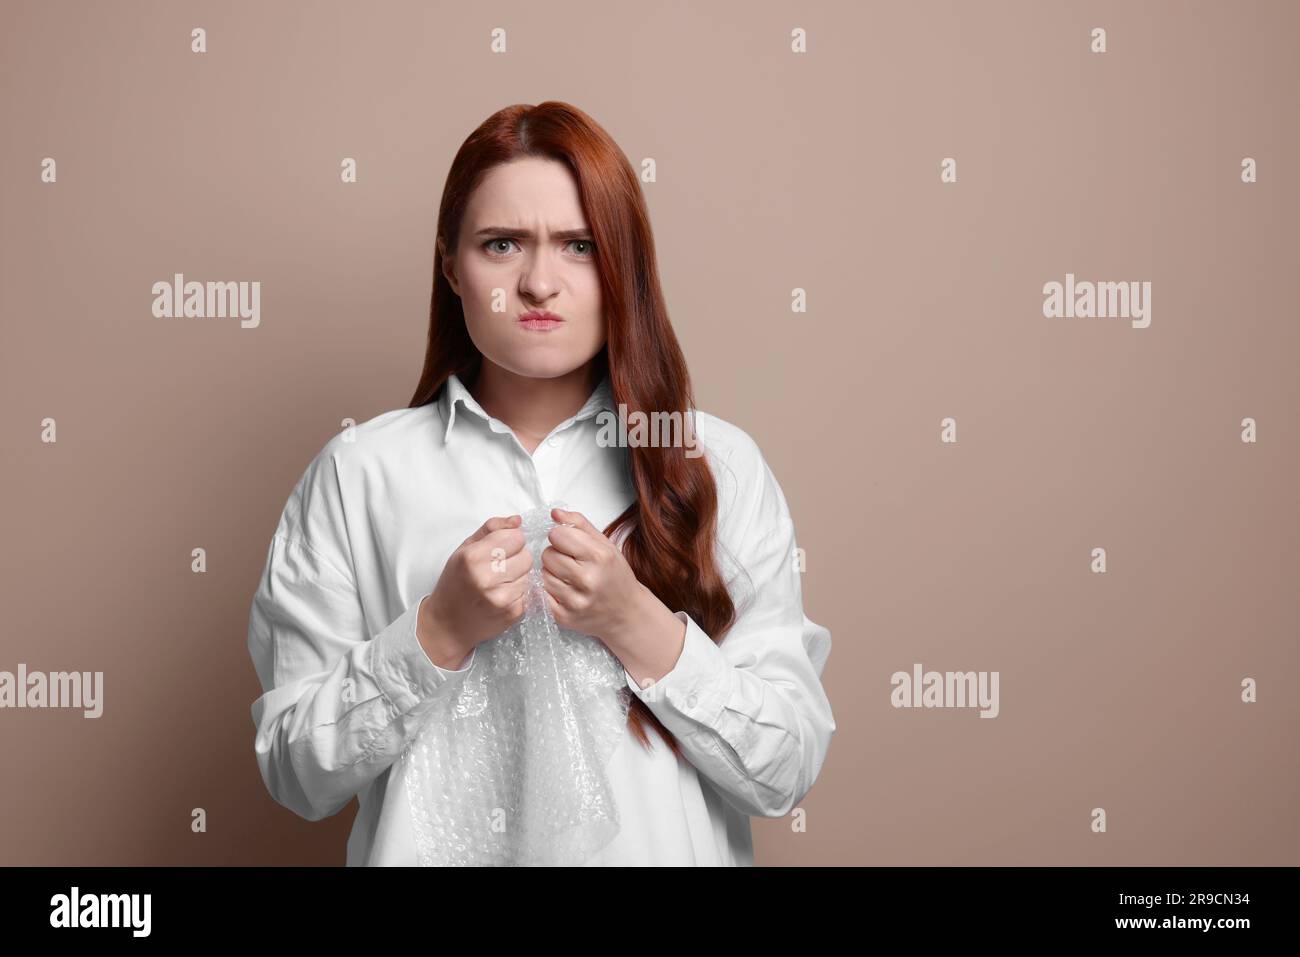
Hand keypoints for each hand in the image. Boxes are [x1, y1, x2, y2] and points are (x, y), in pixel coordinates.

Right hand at [417, 514, 531, 667]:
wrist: (448, 624)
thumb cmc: (455, 583)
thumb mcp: (464, 549)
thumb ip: (491, 529)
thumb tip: (518, 520)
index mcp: (472, 558)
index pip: (515, 537)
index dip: (510, 541)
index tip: (500, 549)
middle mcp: (487, 578)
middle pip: (527, 555)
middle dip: (517, 558)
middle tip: (499, 568)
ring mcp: (502, 598)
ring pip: (530, 573)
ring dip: (519, 575)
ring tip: (500, 582)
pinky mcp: (513, 613)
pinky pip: (530, 591)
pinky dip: (520, 592)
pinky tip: (504, 595)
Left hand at [540, 508, 646, 643]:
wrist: (626, 613)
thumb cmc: (616, 576)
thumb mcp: (605, 545)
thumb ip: (579, 524)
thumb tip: (555, 513)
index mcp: (599, 556)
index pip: (557, 535)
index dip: (561, 537)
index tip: (569, 543)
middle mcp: (587, 579)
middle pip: (547, 555)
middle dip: (555, 555)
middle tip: (570, 562)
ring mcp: (575, 600)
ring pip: (543, 574)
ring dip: (553, 573)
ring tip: (569, 577)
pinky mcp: (564, 617)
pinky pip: (543, 594)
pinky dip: (551, 591)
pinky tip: (566, 591)